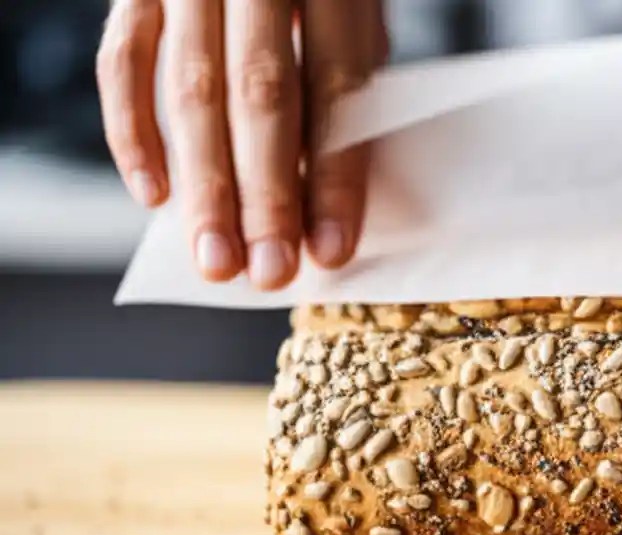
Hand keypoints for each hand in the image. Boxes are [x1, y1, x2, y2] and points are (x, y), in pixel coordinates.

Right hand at [97, 0, 387, 289]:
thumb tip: (324, 194)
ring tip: (215, 260)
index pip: (335, 87)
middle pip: (259, 94)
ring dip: (204, 184)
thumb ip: (340, 82)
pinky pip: (122, 59)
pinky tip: (156, 197)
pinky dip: (134, 131)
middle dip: (263, 194)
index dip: (334, 176)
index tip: (331, 250)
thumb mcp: (350, 12)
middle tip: (267, 272)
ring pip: (189, 88)